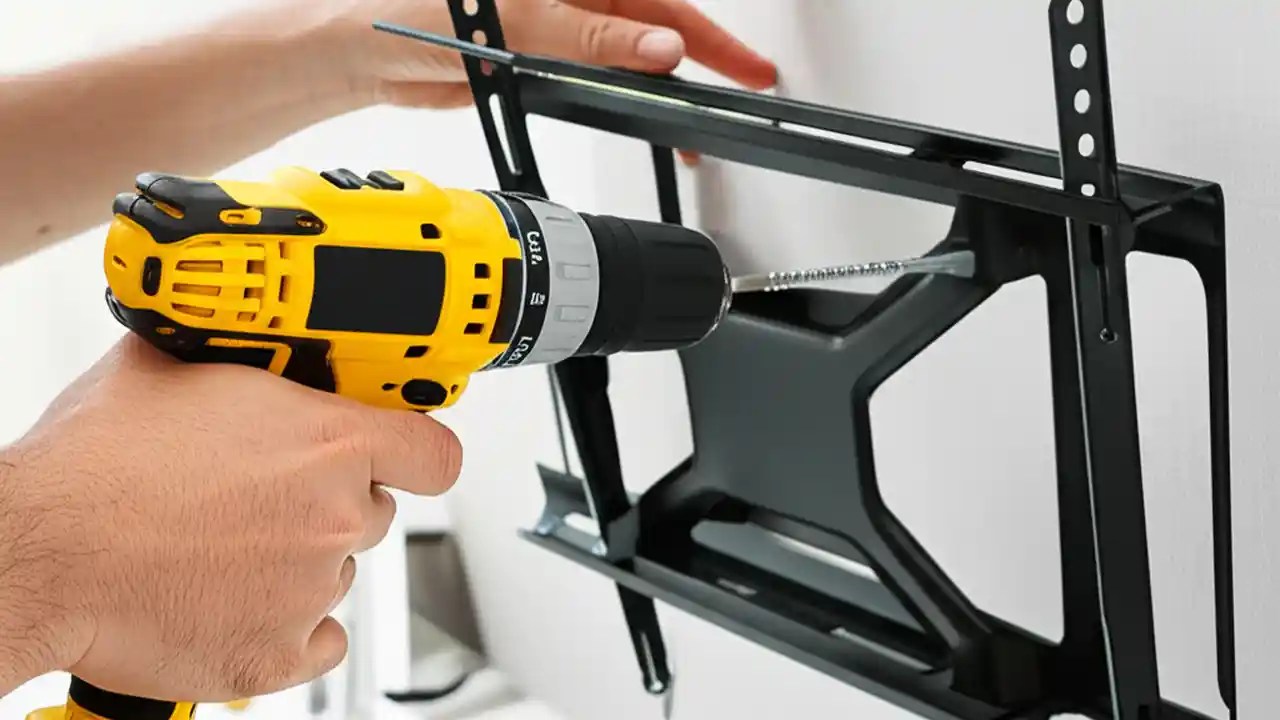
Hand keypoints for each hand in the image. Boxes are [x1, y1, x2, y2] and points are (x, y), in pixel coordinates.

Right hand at [0, 335, 460, 700]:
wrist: (38, 554)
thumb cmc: (92, 467)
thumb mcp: (170, 369)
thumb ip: (234, 356)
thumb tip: (237, 334)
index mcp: (328, 440)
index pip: (434, 452)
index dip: (419, 452)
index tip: (406, 455)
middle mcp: (335, 516)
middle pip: (371, 509)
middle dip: (328, 499)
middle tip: (262, 495)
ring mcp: (312, 590)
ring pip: (337, 570)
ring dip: (299, 559)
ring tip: (225, 543)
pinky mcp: (278, 654)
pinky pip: (320, 637)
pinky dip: (289, 623)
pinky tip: (237, 595)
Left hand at [321, 0, 776, 161]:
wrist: (359, 47)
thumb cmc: (412, 4)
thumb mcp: (516, 15)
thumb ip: (592, 35)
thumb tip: (657, 46)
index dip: (707, 32)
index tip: (745, 62)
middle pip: (653, 25)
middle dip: (703, 59)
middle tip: (748, 87)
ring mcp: (556, 28)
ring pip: (627, 58)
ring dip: (660, 89)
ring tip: (694, 127)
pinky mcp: (539, 62)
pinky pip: (595, 82)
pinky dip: (621, 103)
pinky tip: (641, 117)